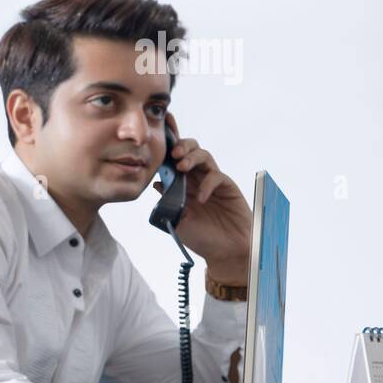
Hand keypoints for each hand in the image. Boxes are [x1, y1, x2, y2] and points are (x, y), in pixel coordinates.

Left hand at [155, 114, 251, 282]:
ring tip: (182, 167)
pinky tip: (201, 197)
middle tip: (173, 153)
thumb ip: (167, 202)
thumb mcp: (177, 220)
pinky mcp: (226, 187)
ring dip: (192, 157)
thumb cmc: (201, 237)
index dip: (168, 144)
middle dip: (181, 145)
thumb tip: (156, 182)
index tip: (160, 129)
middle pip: (190, 150)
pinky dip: (207, 183)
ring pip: (204, 156)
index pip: (173, 160)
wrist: (224, 252)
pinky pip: (217, 176)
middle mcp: (196, 179)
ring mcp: (212, 181)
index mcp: (181, 184)